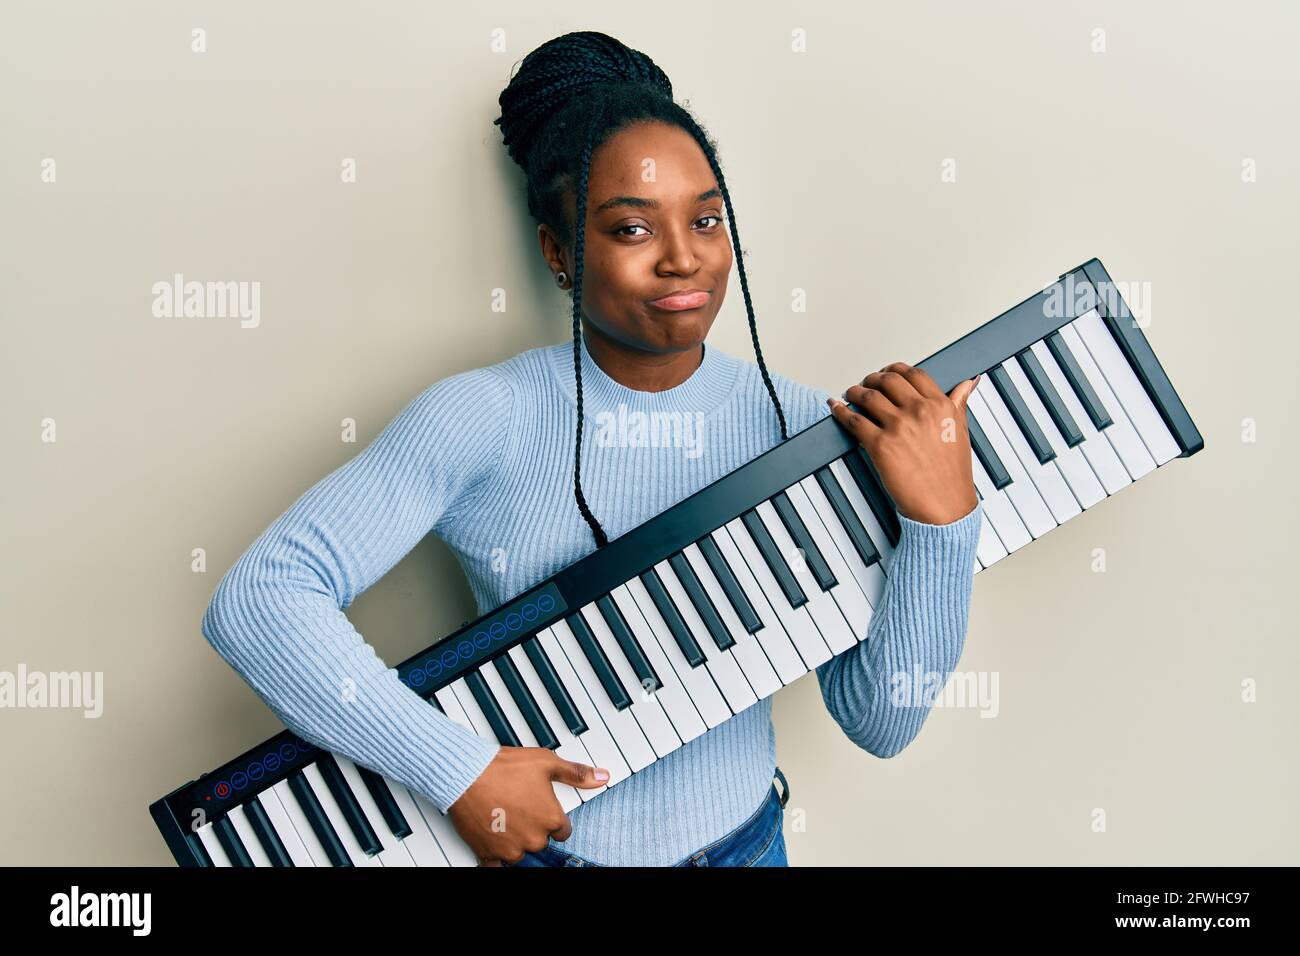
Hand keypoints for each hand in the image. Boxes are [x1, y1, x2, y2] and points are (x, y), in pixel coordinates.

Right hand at [447, 746, 608, 865]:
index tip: (542, 809)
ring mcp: (511, 848)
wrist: (467, 774)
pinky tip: (494, 841)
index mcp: (551, 818)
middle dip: (533, 828)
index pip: (563, 831)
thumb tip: (601, 777)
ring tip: (505, 817)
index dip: (552, 818)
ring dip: (515, 840)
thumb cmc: (503, 768)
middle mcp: (534, 837)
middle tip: (520, 807)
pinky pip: (496, 865)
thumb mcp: (546, 762)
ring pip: (520, 852)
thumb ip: (576, 773)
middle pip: (541, 841)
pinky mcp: (489, 852)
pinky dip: (495, 856)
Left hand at [827, 362, 979, 525]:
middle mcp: (919, 411)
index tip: (886, 373)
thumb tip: (967, 383)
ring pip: (867, 396)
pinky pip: (853, 420)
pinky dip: (840, 411)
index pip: (913, 374)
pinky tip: (835, 408)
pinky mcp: (880, 445)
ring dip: (854, 392)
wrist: (944, 506)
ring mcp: (898, 427)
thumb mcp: (961, 431)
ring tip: (849, 395)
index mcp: (940, 405)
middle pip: (887, 381)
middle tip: (865, 384)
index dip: (895, 370)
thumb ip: (959, 403)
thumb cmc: (952, 474)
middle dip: (872, 379)